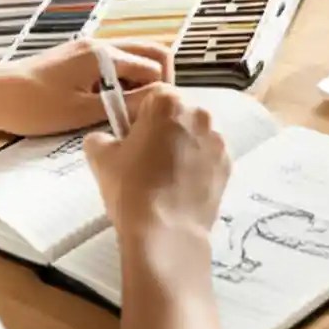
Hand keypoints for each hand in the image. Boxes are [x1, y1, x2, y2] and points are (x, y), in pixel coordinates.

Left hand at [0, 38, 172, 135]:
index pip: (153, 65)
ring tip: (133, 110)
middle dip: (161, 78)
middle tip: (154, 109)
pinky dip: (126, 79)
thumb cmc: (33, 106)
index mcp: (103, 55)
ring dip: (143, 79)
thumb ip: (125, 104)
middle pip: (150, 51)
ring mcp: (89, 49)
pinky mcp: (79, 58)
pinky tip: (114, 104)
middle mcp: (100, 45)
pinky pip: (116, 63)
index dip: (160, 91)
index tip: (154, 117)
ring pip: (134, 56)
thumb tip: (159, 101)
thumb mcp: (83, 112)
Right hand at [84, 83, 230, 246]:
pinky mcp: (228, 165)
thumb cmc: (131, 188)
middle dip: (161, 130)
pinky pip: (207, 157)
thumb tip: (105, 139)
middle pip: (176, 114)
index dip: (137, 115)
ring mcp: (218, 140)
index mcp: (168, 102)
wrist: (166, 232)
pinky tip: (180, 187)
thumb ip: (100, 137)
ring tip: (163, 176)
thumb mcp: (101, 157)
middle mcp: (199, 114)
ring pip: (193, 135)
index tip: (128, 137)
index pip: (150, 96)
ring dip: (181, 147)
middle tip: (144, 158)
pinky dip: (196, 166)